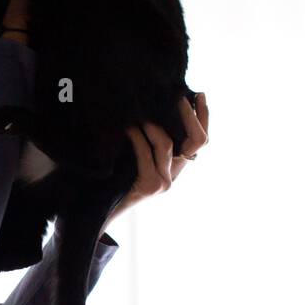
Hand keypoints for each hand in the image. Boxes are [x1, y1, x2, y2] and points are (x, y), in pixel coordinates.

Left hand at [103, 92, 209, 230]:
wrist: (101, 209)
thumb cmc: (116, 177)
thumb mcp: (138, 155)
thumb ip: (151, 139)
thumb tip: (155, 106)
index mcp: (176, 166)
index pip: (201, 140)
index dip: (203, 117)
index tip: (199, 94)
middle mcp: (175, 175)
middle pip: (196, 141)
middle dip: (188, 115)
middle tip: (177, 96)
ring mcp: (165, 182)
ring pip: (168, 145)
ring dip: (154, 125)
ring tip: (141, 113)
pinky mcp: (150, 186)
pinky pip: (146, 155)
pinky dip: (137, 139)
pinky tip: (129, 129)